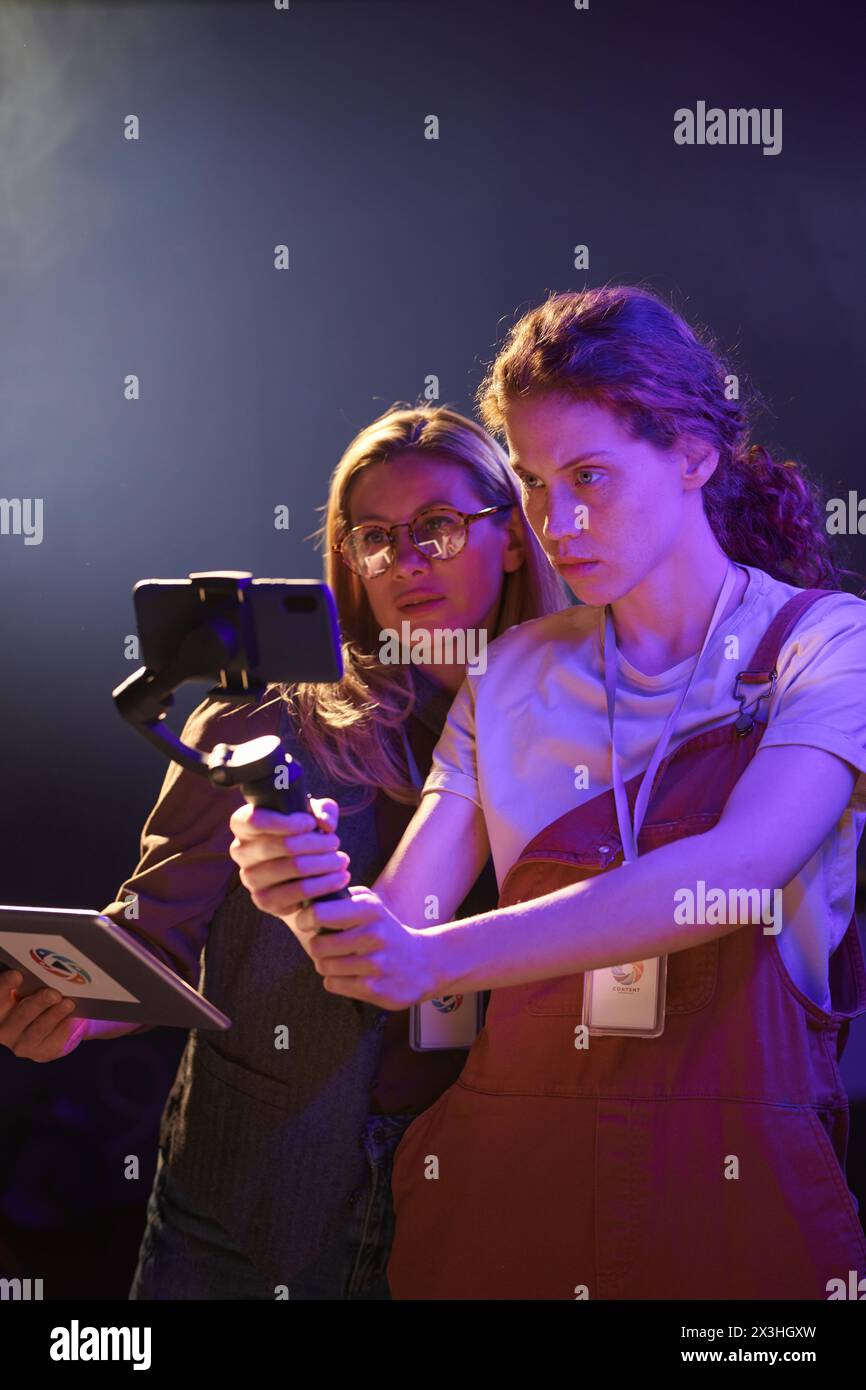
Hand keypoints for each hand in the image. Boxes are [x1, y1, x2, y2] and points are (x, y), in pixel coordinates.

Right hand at [0, 970, 89, 1060]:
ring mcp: (23, 1044)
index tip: (17, 975)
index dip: (5, 986)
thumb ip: (23, 983)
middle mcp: (6, 1030)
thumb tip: (36, 961)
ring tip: (68, 1003)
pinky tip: (74, 1017)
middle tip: (53, 994)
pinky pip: (54, 1041)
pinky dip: (65, 1027)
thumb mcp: (20, 994)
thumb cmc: (27, 1001)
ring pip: (39, 1030)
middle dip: (37, 1004)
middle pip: (20, 1016)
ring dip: (54, 1015)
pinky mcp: (42, 1052)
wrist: (37, 1027)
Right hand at [228, 796, 350, 922]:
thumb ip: (321, 810)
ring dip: (325, 863)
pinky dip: (325, 884)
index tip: (311, 823)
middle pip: (283, 845)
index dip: (287, 821)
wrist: (300, 874)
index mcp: (243, 824)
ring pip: (294, 868)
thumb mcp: (311, 815)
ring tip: (342, 860)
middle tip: (335, 842)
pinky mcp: (264, 901)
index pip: (255, 820)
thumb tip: (324, 823)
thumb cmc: (302, 835)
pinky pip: (299, 892)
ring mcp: (250, 878)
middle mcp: (240, 851)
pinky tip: (338, 879)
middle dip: (317, 843)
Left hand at [297, 886, 442, 1009]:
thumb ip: (343, 897)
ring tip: (344, 961)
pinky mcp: (375, 989)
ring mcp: (375, 964)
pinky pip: (333, 984)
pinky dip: (338, 981)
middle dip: (317, 947)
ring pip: (324, 967)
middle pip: (317, 946)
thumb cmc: (387, 931)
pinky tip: (354, 975)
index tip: (308, 923)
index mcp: (369, 909)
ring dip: (328, 965)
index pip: (319, 913)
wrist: (426, 963)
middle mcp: (373, 935)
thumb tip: (309, 898)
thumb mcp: (372, 905)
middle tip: (327, 947)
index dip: (306, 919)